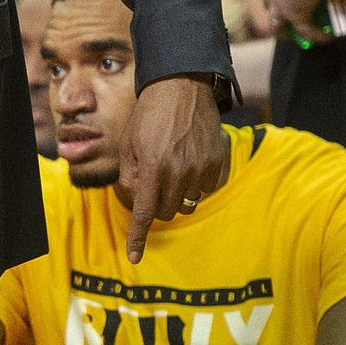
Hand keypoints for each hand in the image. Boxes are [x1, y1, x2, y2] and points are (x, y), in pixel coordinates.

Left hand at [118, 74, 228, 261]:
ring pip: (186, 203)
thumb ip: (130, 177)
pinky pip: (204, 189)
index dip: (138, 237)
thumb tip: (137, 202)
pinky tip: (189, 162)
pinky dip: (195, 184)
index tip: (134, 257)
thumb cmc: (149, 116)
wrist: (182, 87)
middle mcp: (179, 171)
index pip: (145, 213)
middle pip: (166, 211)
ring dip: (176, 195)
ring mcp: (201, 167)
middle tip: (153, 181)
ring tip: (172, 168)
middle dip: (156, 204)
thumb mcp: (128, 145)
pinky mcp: (217, 162)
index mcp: (153, 167)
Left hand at [253, 0, 327, 43]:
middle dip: (271, 5)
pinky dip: (314, 35)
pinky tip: (323, 39)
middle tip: (279, 9)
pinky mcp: (297, 15)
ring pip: (276, 20)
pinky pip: (305, 29)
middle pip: (267, 0)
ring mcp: (282, 5)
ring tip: (289, 31)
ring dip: (282, 25)